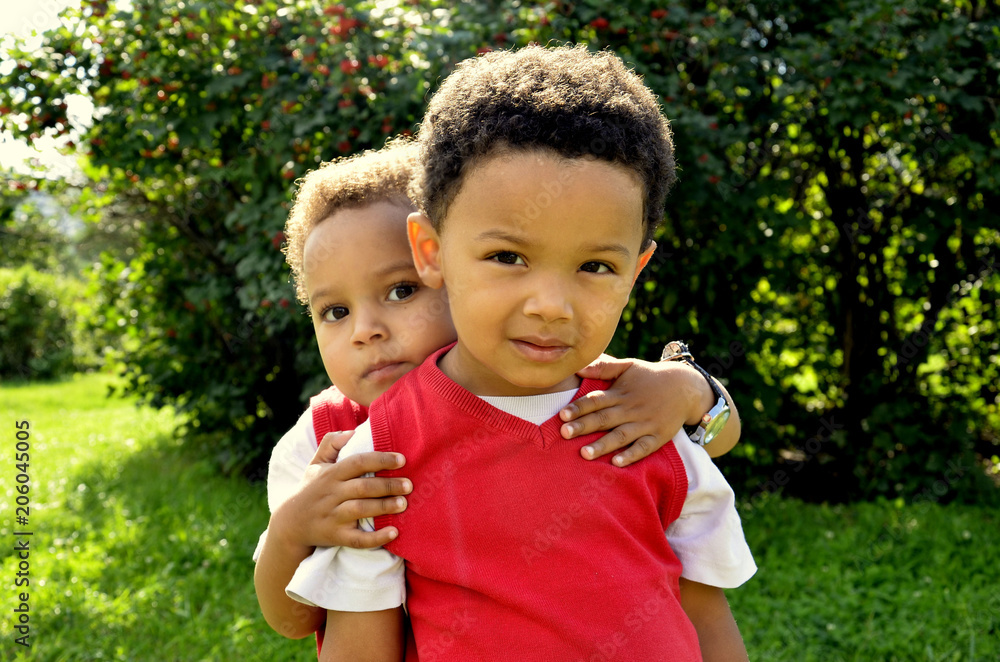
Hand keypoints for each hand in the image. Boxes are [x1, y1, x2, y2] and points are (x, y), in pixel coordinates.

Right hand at [270, 432, 412, 549]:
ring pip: (360, 511)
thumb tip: (353, 431)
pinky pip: (357, 539)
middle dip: (388, 485)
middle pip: (362, 487)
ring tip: (404, 504)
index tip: (402, 460)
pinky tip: (394, 533)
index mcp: (330, 474)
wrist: (290, 524)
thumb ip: (331, 443)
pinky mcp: (336, 536)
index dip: (380, 460)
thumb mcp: (315, 463)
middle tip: (409, 485)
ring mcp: (333, 516)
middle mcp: (332, 494)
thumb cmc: (310, 488)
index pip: (357, 462)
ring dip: (384, 507)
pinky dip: (376, 538)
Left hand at [560, 355, 711, 465]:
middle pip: (604, 419)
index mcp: (620, 393)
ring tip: (584, 454)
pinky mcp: (658, 437)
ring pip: (621, 436)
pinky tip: (617, 462)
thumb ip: (603, 367)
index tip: (562, 414)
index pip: (596, 400)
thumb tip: (578, 366)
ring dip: (603, 445)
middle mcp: (630, 409)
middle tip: (564, 433)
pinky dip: (631, 455)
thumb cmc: (650, 377)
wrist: (686, 387)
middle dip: (584, 426)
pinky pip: (643, 448)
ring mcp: (645, 424)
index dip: (579, 407)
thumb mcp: (628, 366)